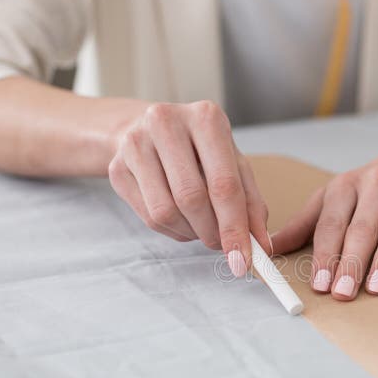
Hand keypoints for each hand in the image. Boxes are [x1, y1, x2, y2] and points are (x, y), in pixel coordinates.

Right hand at [107, 100, 269, 276]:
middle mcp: (166, 123)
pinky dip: (173, 230)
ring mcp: (135, 144)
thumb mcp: (234, 165)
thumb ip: (251, 204)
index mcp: (205, 118)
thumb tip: (260, 245)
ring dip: (191, 233)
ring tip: (202, 226)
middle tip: (223, 245)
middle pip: (192, 199)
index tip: (244, 259)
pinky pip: (148, 218)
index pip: (223, 184)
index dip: (234, 227)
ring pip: (166, 212)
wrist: (149, 131)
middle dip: (212, 233)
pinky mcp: (116, 168)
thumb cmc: (200, 150)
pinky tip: (182, 219)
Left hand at [272, 141, 377, 299]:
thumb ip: (304, 226)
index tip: (320, 285)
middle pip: (362, 227)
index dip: (325, 255)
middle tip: (343, 293)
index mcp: (346, 185)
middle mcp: (377, 184)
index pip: (332, 223)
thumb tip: (268, 250)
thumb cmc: (370, 187)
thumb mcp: (333, 198)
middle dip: (351, 262)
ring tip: (376, 289)